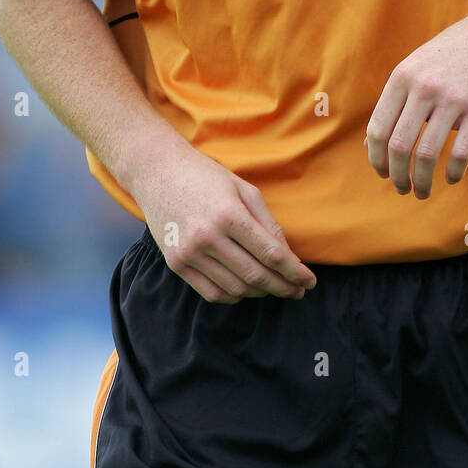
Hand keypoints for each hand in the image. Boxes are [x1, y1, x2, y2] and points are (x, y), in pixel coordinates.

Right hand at [129, 135, 316, 303]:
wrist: (158, 172)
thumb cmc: (206, 176)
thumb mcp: (244, 189)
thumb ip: (268, 223)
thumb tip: (288, 256)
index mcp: (229, 214)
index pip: (271, 254)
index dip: (295, 272)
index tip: (310, 281)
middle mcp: (208, 237)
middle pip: (256, 275)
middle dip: (283, 287)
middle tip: (297, 291)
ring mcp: (189, 253)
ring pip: (235, 288)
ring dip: (260, 293)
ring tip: (274, 288)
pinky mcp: (176, 263)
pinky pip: (211, 293)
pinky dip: (234, 296)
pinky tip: (246, 288)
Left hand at [364, 4, 467, 198]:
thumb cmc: (450, 55)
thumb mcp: (415, 68)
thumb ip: (394, 104)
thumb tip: (369, 145)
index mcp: (402, 77)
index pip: (378, 129)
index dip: (376, 158)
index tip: (382, 173)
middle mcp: (424, 88)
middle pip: (398, 146)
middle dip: (397, 175)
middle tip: (401, 188)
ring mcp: (453, 99)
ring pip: (427, 154)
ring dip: (421, 181)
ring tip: (422, 192)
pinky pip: (461, 152)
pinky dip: (453, 172)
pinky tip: (451, 178)